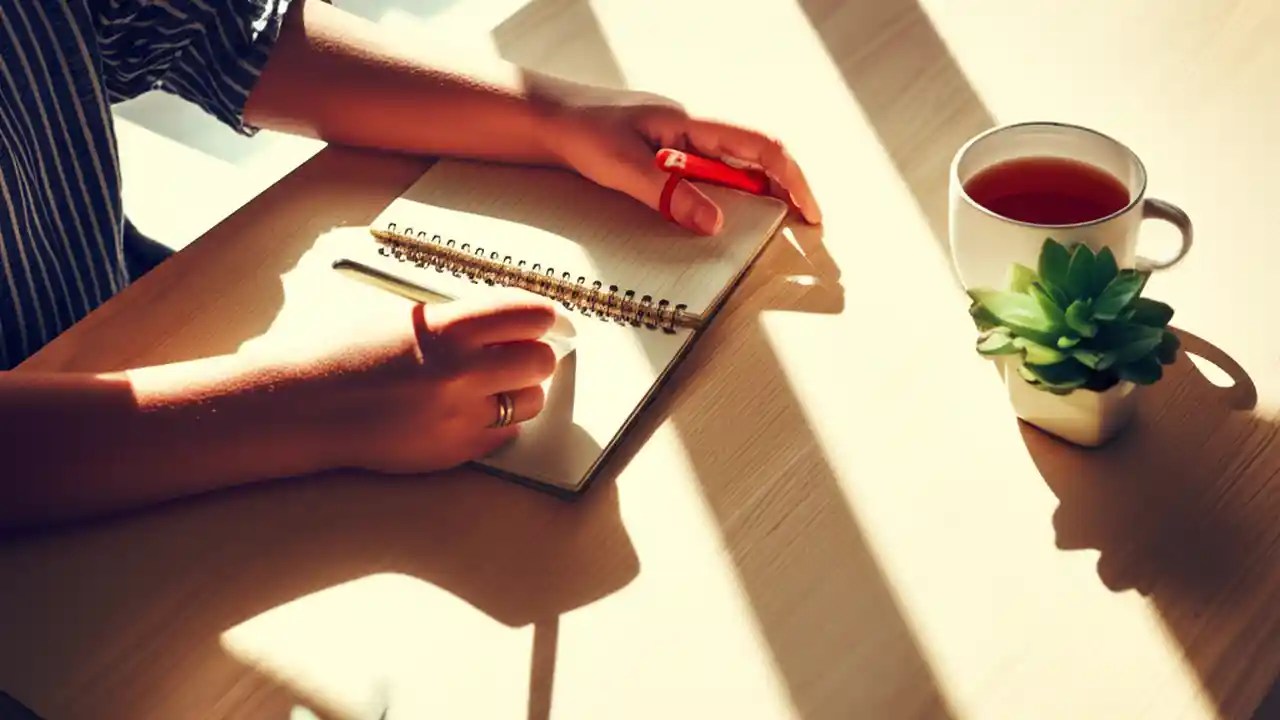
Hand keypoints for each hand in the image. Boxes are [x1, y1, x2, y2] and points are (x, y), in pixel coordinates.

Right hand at [267, 290, 558, 474]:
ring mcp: (460, 416)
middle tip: (520, 353)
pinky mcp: (455, 451)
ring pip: (531, 401)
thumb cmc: (349, 356)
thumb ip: (461, 323)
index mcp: (448, 329)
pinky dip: (496, 421)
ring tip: (494, 384)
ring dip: (520, 390)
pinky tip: (471, 410)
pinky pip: (505, 434)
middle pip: (540, 361)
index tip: (542, 319)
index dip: (540, 316)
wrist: (309, 407)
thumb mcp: (408, 321)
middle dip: (533, 355)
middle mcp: (460, 372)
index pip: (529, 315)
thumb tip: (510, 325)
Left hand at [545, 102, 821, 234]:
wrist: (552, 120)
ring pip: (737, 171)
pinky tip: (724, 219)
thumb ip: (669, 193)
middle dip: (785, 192)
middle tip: (802, 229)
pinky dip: (728, 199)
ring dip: (758, 198)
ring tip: (771, 229)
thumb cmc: (584, 133)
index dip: (792, 179)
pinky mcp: (672, 157)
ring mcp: (685, 143)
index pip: (761, 146)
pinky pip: (712, 178)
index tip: (808, 212)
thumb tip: (715, 223)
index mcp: (694, 123)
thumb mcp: (624, 166)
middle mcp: (697, 131)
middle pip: (757, 160)